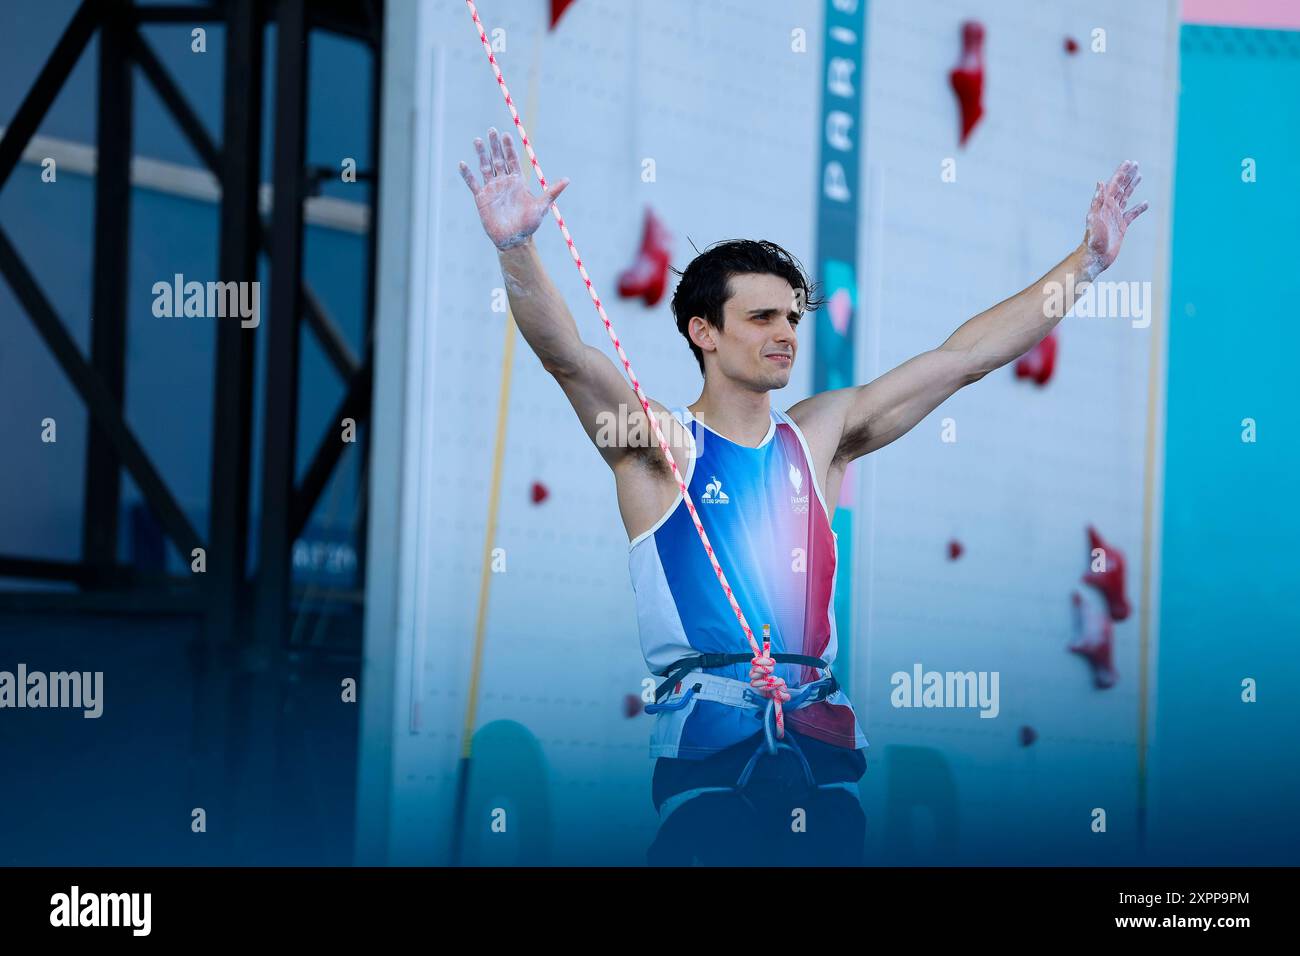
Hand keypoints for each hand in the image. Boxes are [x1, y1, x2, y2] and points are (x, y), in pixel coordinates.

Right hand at [458, 127, 569, 250]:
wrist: (513, 239)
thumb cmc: (529, 224)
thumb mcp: (542, 207)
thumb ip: (552, 192)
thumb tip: (568, 179)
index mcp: (517, 181)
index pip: (512, 160)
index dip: (509, 147)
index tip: (506, 135)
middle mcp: (504, 182)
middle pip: (498, 159)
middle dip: (495, 145)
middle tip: (492, 130)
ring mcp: (492, 189)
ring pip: (485, 167)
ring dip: (481, 154)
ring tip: (477, 140)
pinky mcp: (481, 198)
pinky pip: (472, 183)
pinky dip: (467, 174)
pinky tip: (462, 164)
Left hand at [1081, 159, 1148, 278]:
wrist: (1095, 257)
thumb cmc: (1093, 239)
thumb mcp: (1094, 218)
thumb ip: (1097, 201)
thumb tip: (1100, 182)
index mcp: (1104, 204)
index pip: (1114, 184)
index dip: (1121, 173)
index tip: (1129, 162)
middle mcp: (1109, 208)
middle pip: (1121, 187)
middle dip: (1128, 176)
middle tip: (1135, 164)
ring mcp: (1116, 217)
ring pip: (1126, 197)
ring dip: (1132, 186)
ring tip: (1140, 176)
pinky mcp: (1121, 226)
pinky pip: (1131, 215)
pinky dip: (1138, 209)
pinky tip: (1145, 204)